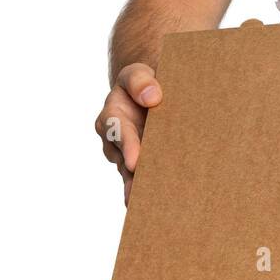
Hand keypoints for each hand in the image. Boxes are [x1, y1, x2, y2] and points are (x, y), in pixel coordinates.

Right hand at [95, 63, 161, 207]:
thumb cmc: (145, 81)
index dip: (127, 147)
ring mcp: (130, 155)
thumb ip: (141, 81)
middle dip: (132, 178)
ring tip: (155, 207)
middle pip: (124, 161)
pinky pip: (145, 180)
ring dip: (143, 190)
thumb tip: (153, 97)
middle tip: (140, 196)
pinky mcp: (144, 165)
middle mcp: (117, 140)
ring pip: (133, 176)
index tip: (136, 162)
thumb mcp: (138, 73)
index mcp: (113, 116)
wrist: (151, 91)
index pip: (117, 132)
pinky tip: (167, 204)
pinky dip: (154, 191)